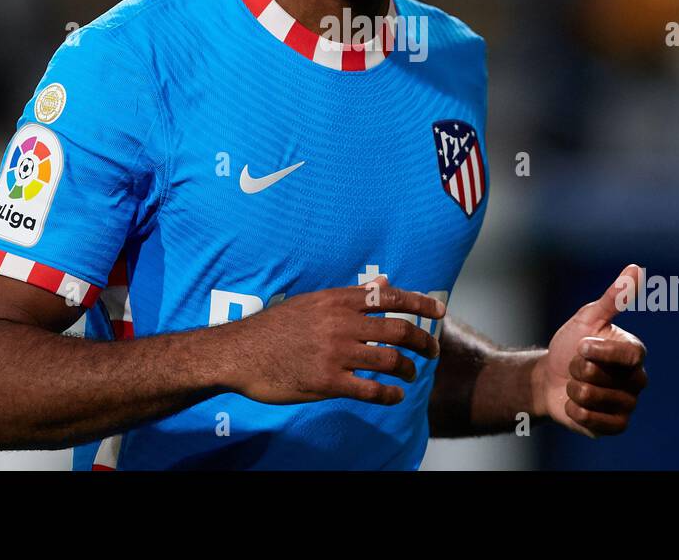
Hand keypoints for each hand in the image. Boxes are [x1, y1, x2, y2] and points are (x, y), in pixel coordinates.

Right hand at [221, 276, 446, 405]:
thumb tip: (383, 281)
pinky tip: (395, 396)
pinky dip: (390, 394)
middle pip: (397, 329)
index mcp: (336, 300)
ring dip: (407, 369)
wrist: (239, 353)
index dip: (420, 304)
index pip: (389, 297)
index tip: (439, 312)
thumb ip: (350, 295)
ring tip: (411, 374)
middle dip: (422, 341)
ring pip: (389, 360)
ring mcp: (335, 353)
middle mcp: (340, 323)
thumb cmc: (275, 327)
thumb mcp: (313, 302)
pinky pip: (370, 389)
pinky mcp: (327, 382)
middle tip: (432, 351)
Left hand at [531, 264, 647, 437]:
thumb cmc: (570, 345)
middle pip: (602, 378)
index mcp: (635, 352)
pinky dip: (575, 410)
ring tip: (577, 384)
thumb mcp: (588, 318)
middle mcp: (638, 379)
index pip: (629, 355)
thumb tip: (636, 268)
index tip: (582, 345)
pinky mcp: (616, 426)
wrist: (550, 378)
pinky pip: (593, 420)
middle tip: (578, 367)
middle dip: (578, 370)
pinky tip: (576, 404)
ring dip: (574, 390)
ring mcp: (629, 404)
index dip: (600, 351)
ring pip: (593, 399)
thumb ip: (614, 297)